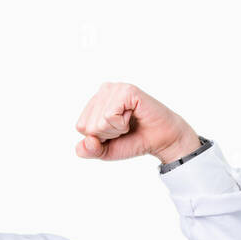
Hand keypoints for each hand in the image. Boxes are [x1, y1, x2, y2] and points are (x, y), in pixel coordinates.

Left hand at [73, 81, 200, 163]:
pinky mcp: (127, 90)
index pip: (81, 126)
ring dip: (116, 129)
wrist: (159, 140)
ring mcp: (115, 88)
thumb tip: (84, 142)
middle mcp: (103, 91)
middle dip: (107, 134)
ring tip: (129, 121)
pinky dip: (122, 124)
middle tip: (125, 127)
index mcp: (95, 102)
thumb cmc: (133, 140)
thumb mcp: (104, 151)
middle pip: (88, 126)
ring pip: (98, 122)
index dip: (98, 137)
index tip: (115, 131)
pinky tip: (133, 116)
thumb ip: (88, 150)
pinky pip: (109, 116)